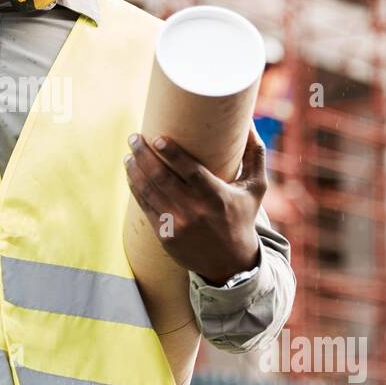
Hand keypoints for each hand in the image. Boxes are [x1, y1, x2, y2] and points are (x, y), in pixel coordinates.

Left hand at [124, 126, 267, 284]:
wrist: (231, 263)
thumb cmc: (243, 217)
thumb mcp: (256, 188)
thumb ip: (255, 154)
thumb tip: (248, 121)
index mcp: (218, 197)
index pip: (191, 172)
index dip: (172, 154)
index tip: (157, 138)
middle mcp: (196, 212)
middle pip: (162, 179)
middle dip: (144, 155)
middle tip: (134, 138)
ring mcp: (179, 225)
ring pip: (149, 192)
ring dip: (135, 170)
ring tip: (129, 154)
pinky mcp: (165, 236)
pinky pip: (145, 208)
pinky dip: (136, 189)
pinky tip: (131, 174)